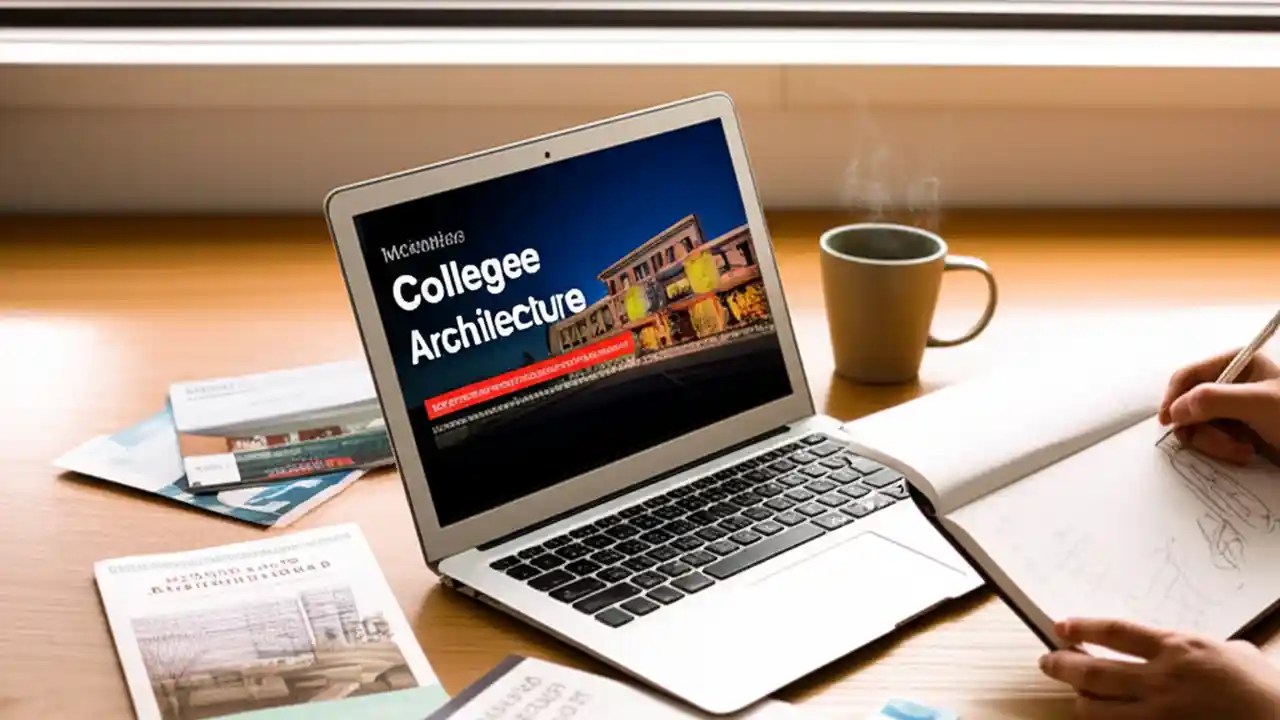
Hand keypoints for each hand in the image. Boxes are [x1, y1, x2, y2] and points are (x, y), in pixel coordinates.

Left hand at [1039, 618, 1279, 719]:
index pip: (1116, 633)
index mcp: (1178, 649)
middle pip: (1095, 671)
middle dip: (1063, 665)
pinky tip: (1101, 719)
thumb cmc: (1266, 690)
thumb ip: (1205, 647)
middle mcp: (1163, 680)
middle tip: (1046, 661)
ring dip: (1081, 699)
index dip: (1083, 628)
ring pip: (1100, 707)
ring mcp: (1161, 715)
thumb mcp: (1235, 654)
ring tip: (1073, 693)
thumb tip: (1201, 647)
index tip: (1060, 626)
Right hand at [1158, 349, 1279, 464]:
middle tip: (1225, 444)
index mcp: (1237, 365)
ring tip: (1243, 452)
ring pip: (1197, 426)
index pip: (1188, 376)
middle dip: (1202, 428)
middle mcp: (1230, 385)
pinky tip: (1247, 455)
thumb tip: (1174, 412)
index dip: (1174, 397)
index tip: (1169, 422)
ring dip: (1215, 444)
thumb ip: (1215, 401)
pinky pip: (1211, 441)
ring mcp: (1233, 410)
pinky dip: (1224, 451)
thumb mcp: (1260, 404)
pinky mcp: (1237, 433)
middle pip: (1187, 405)